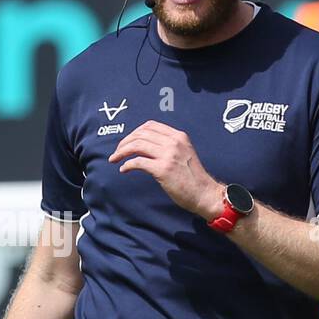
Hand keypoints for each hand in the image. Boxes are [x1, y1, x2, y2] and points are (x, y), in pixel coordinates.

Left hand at [108, 120, 223, 219]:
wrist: (204, 193)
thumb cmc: (193, 177)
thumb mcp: (184, 153)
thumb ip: (169, 146)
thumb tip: (145, 145)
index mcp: (178, 136)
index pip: (150, 125)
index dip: (134, 132)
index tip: (127, 141)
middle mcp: (173, 142)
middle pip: (140, 134)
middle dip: (124, 142)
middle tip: (117, 152)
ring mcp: (168, 155)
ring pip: (136, 145)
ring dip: (121, 152)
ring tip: (114, 159)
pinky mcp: (163, 170)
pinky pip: (138, 162)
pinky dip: (127, 165)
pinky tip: (124, 169)